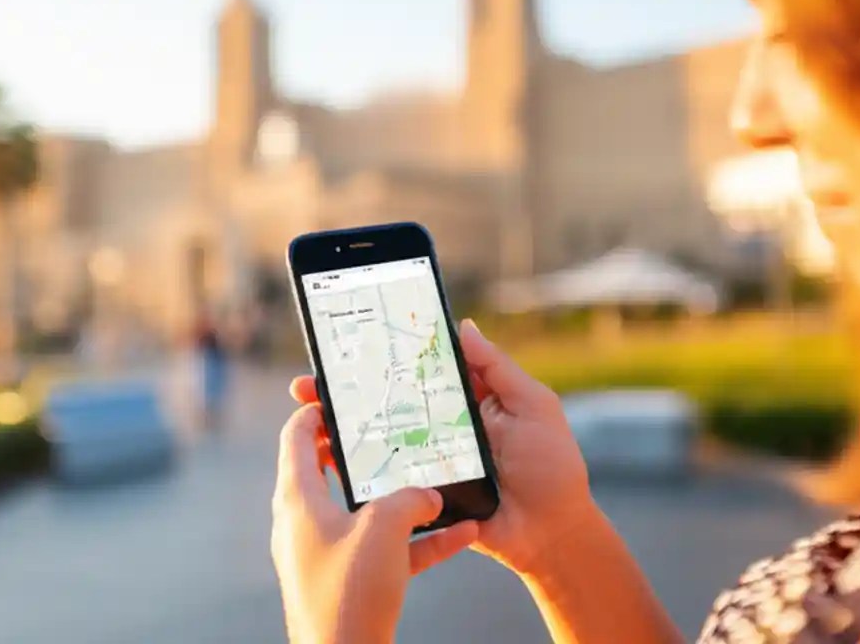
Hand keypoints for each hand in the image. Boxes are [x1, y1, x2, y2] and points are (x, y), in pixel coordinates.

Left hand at [271, 404, 477, 643]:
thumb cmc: (349, 592)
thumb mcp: (383, 528)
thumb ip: (408, 498)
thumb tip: (428, 495)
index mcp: (297, 500)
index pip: (296, 438)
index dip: (316, 411)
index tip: (343, 396)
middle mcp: (306, 524)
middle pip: (331, 473)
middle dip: (367, 454)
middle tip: (394, 431)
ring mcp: (327, 554)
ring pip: (367, 513)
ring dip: (405, 500)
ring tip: (439, 483)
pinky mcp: (350, 582)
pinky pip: (389, 551)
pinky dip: (421, 541)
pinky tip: (463, 534)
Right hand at [286, 319, 600, 577]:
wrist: (551, 534)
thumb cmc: (552, 467)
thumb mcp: (533, 406)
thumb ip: (497, 368)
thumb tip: (463, 326)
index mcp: (465, 401)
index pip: (419, 372)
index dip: (385, 358)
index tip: (350, 343)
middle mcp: (440, 428)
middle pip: (386, 404)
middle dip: (345, 392)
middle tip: (308, 381)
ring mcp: (427, 462)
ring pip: (377, 440)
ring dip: (340, 428)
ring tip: (309, 414)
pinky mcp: (420, 496)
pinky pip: (384, 481)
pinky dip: (354, 470)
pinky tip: (325, 458)